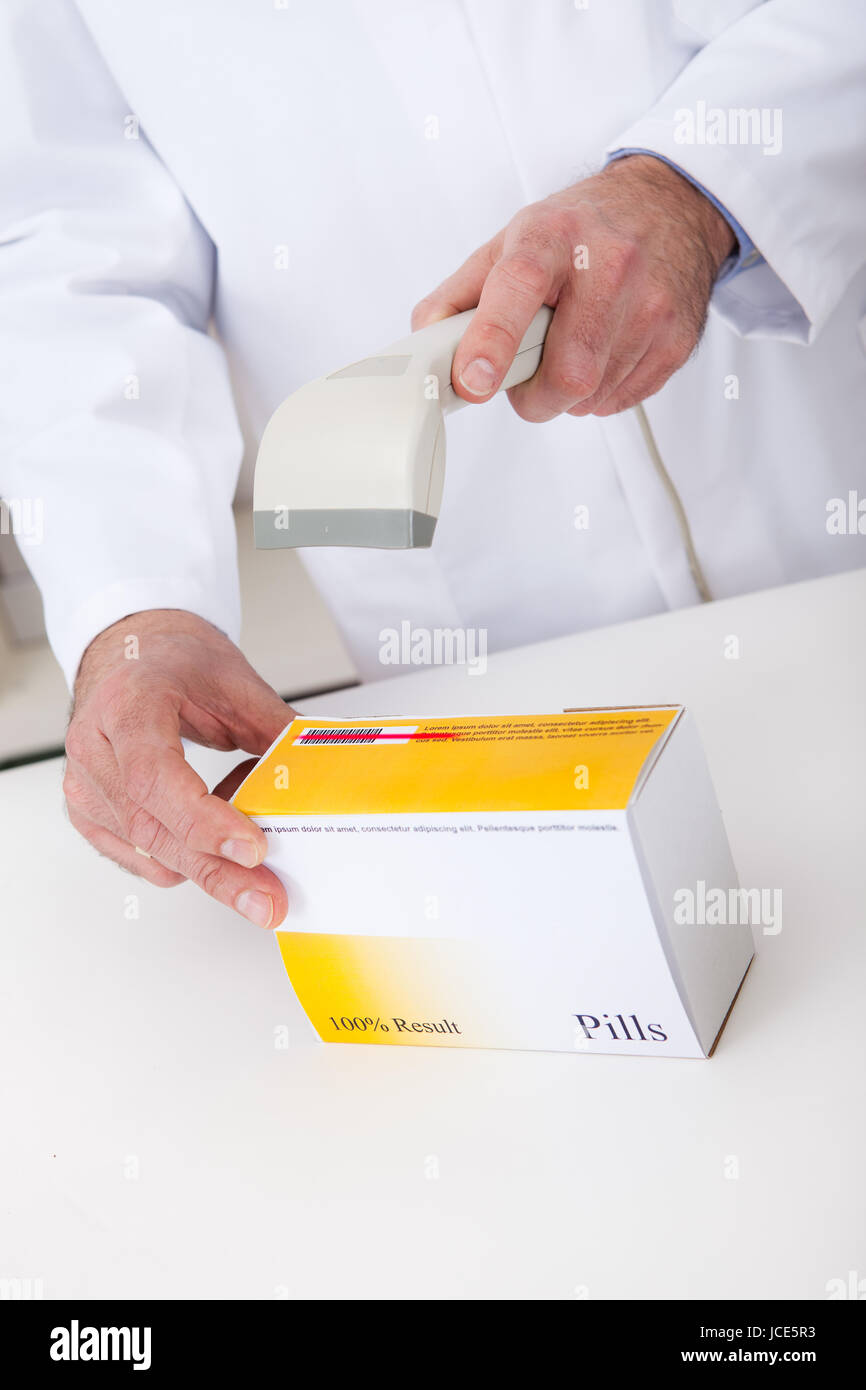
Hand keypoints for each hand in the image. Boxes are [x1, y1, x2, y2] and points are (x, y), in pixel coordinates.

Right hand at [65, 609, 291, 927]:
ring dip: (209, 869)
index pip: (156, 775)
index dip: (204, 820)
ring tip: (256, 862)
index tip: (253, 849)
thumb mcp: (237, 683)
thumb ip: (277, 733)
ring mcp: (85, 784)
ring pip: (149, 853)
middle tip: (268, 899)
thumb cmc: (175, 663)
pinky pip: (143, 860)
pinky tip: (217, 844)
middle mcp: (95, 745)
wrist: (132, 655)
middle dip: (218, 871)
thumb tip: (320, 781)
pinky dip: (188, 861)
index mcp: (129, 702)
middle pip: (153, 827)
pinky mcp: (89, 814)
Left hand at [412, 154, 734, 419]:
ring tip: (570, 348)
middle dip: (534, 396)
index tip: (473, 380)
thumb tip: (425, 343)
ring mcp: (651, 304)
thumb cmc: (580, 230)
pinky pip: (620, 400)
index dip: (493, 340)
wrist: (669, 205)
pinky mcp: (678, 337)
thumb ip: (459, 295)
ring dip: (567, 394)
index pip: (519, 287)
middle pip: (566, 372)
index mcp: (551, 236)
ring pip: (591, 396)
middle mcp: (608, 265)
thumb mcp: (511, 242)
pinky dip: (600, 393)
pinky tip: (602, 353)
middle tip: (527, 374)